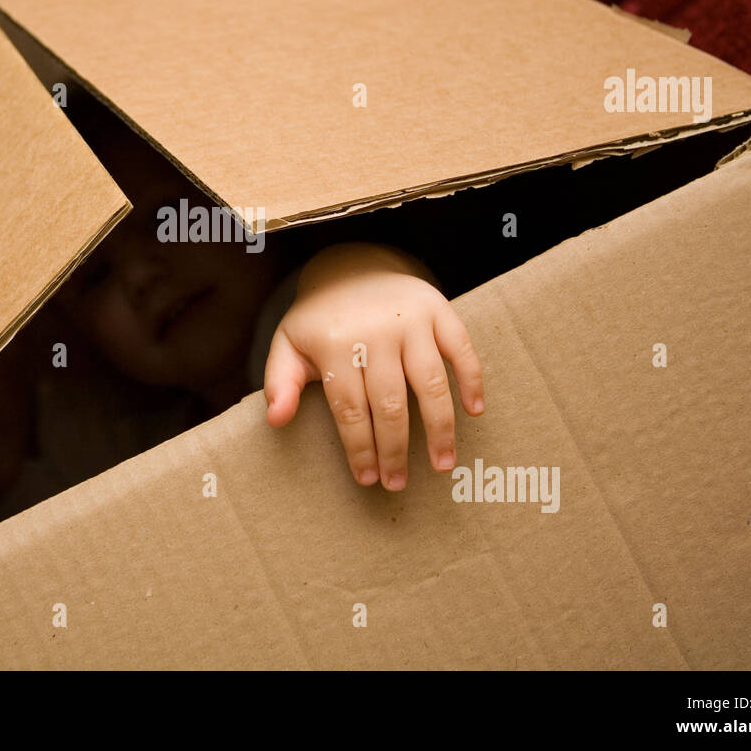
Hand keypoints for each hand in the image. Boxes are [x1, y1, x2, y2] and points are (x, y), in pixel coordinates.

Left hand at [263, 243, 484, 490]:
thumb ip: (279, 382)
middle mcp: (375, 331)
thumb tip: (275, 420)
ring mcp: (411, 320)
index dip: (359, 448)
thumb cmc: (321, 320)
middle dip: (395, 450)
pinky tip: (475, 412)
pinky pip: (462, 349)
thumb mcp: (289, 344)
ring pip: (429, 384)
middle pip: (389, 404)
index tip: (368, 479)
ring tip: (442, 464)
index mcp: (335, 342)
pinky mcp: (439, 310)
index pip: (349, 409)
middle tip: (399, 484)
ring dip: (439, 429)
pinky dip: (472, 380)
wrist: (352, 265)